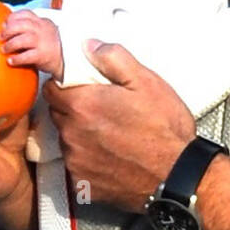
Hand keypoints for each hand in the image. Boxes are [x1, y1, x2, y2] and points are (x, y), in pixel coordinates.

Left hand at [0, 10, 63, 79]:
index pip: (25, 14)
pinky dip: (17, 58)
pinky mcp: (43, 55)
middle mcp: (42, 29)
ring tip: (4, 49)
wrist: (67, 59)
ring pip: (23, 39)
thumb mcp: (43, 31)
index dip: (12, 18)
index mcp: (42, 22)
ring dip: (10, 44)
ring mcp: (43, 42)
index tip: (4, 24)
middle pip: (21, 25)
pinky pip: (27, 56)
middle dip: (8, 30)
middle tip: (0, 37)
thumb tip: (5, 28)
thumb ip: (29, 27)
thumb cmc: (50, 45)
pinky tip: (11, 61)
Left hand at [43, 41, 194, 211]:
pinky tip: (113, 157)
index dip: (67, 86)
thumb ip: (114, 58)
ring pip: (67, 140)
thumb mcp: (147, 82)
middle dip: (74, 109)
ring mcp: (75, 160)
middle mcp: (71, 133)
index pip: (51, 88)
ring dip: (81, 135)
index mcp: (82, 104)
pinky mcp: (82, 183)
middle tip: (104, 111)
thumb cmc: (165, 128)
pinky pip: (77, 165)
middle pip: (58, 114)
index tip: (84, 88)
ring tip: (112, 135)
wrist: (177, 175)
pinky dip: (89, 160)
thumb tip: (89, 46)